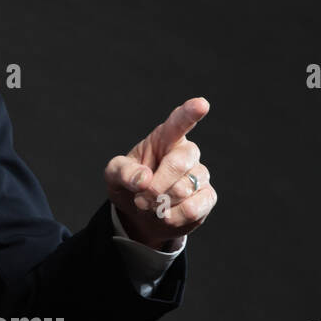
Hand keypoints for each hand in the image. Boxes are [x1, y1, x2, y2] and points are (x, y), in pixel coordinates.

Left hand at [104, 97, 217, 249]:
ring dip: (160, 202)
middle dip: (156, 185)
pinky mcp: (206, 197)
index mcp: (164, 138)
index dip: (190, 113)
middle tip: (140, 199)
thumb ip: (123, 172)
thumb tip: (144, 179)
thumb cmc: (129, 184)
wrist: (141, 214)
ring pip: (184, 188)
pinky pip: (192, 208)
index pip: (179, 122)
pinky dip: (172, 216)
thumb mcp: (114, 175)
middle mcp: (186, 152)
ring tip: (149, 205)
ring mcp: (199, 174)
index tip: (201, 104)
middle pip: (179, 162)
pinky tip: (165, 215)